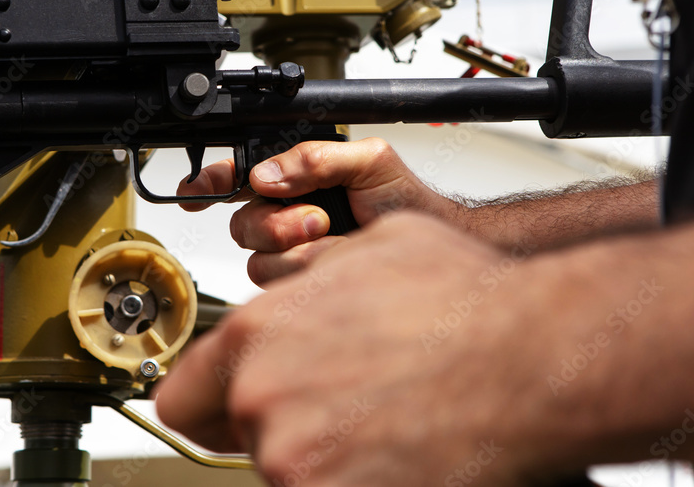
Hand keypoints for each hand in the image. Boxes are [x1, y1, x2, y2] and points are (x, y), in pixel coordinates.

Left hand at [156, 212, 559, 486]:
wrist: (531, 357)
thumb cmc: (464, 302)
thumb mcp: (369, 248)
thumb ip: (310, 274)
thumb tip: (298, 284)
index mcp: (256, 331)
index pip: (181, 392)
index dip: (207, 399)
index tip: (224, 405)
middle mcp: (262, 395)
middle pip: (230, 432)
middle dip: (269, 422)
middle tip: (325, 412)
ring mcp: (294, 457)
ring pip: (282, 466)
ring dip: (317, 451)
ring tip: (380, 422)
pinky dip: (352, 476)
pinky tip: (393, 452)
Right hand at [179, 139, 463, 285]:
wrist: (436, 247)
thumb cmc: (406, 202)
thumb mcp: (369, 161)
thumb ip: (317, 157)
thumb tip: (267, 174)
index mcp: (295, 178)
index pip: (240, 177)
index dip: (212, 182)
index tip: (198, 191)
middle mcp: (287, 214)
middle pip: (243, 223)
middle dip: (277, 221)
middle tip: (317, 217)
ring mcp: (291, 253)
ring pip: (257, 258)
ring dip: (295, 247)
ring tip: (333, 237)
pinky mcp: (299, 288)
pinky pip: (277, 284)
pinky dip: (306, 270)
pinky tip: (332, 261)